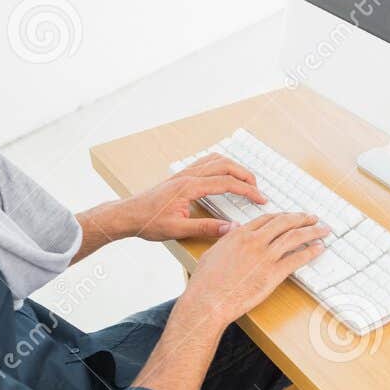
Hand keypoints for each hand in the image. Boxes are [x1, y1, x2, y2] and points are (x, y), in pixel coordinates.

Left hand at [120, 154, 268, 243]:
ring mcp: (184, 173)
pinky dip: (221, 165)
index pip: (227, 183)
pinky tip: (224, 175)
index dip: (247, 190)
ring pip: (216, 160)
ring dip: (234, 167)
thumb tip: (231, 228)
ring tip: (245, 181)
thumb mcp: (178, 230)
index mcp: (189, 187)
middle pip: (225, 165)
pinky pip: (206, 162)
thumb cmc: (149, 222)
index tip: (261, 199)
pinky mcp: (181, 176)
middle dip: (246, 176)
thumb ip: (206, 228)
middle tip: (258, 190)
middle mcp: (188, 176)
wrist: (128, 215)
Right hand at [184, 212, 329, 326]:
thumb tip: (233, 228)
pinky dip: (310, 252)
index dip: (282, 216)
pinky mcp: (273, 274)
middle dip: (301, 218)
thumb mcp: (212, 252)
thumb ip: (226, 238)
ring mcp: (265, 256)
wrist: (208, 301)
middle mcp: (254, 241)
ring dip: (312, 231)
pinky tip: (319, 249)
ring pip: (294, 237)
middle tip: (312, 218)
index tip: (290, 217)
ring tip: (322, 229)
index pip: (267, 219)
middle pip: (284, 223)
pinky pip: (297, 259)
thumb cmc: (205, 282)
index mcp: (239, 235)